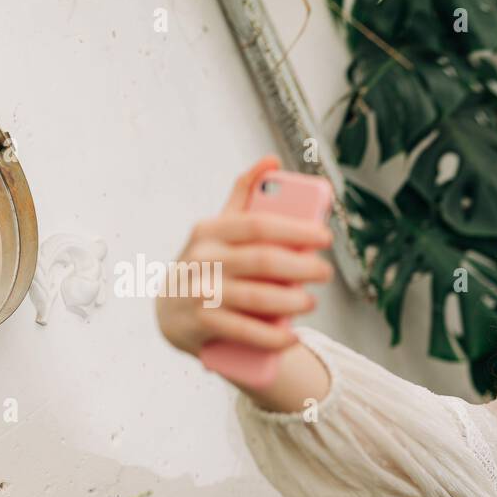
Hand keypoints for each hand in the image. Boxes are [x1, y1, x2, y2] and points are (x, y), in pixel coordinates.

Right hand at [155, 154, 333, 358]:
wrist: (172, 312)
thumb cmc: (208, 265)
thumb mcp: (219, 229)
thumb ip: (244, 197)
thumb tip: (271, 161)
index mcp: (211, 230)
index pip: (259, 225)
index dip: (296, 229)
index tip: (324, 237)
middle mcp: (202, 259)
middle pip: (263, 260)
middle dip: (302, 267)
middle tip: (324, 272)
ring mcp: (199, 292)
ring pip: (255, 297)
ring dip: (291, 301)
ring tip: (311, 302)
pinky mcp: (199, 324)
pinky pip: (242, 330)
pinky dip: (270, 335)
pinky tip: (290, 335)